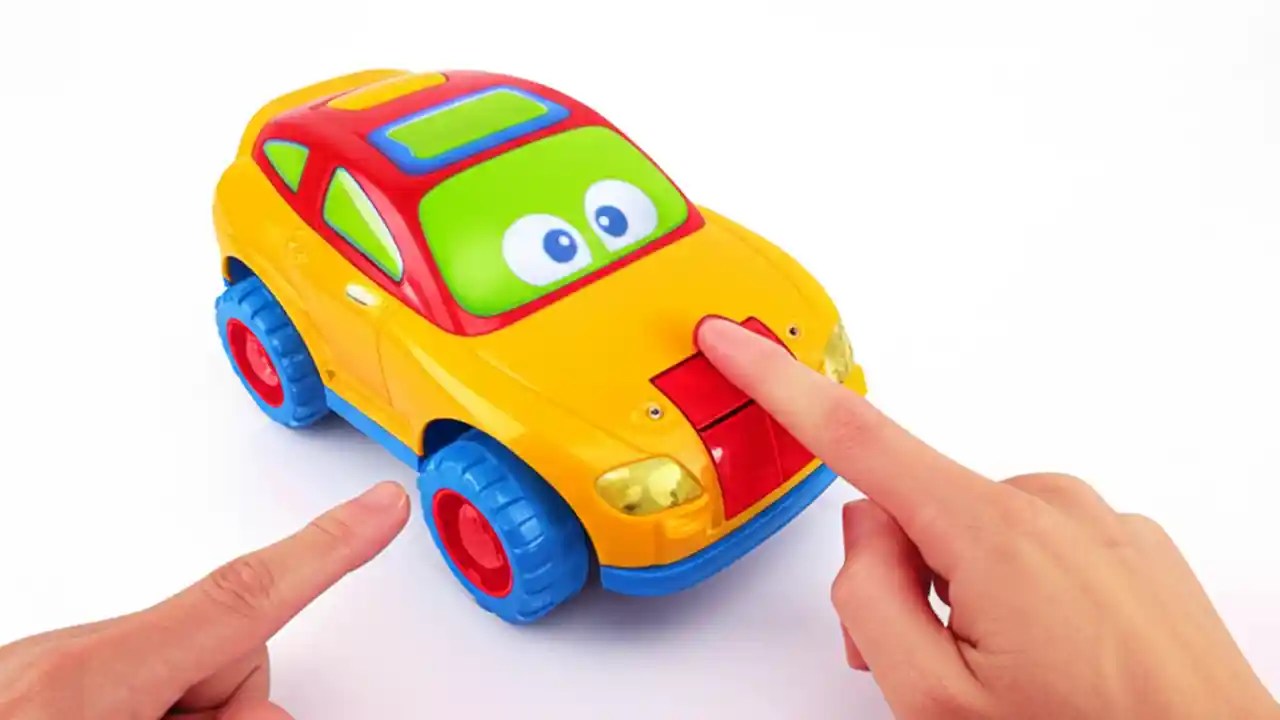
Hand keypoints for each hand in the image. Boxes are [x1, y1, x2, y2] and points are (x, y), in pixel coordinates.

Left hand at [0, 481, 409, 719]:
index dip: (327, 551)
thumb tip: (268, 711)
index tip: (381, 510)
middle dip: (224, 712)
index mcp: (86, 686)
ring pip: (176, 681)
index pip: (241, 599)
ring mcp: (42, 675)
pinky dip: (142, 714)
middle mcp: (61, 664)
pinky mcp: (33, 686)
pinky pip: (127, 692)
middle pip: (220, 657)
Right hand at [698, 319, 1278, 719]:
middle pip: (918, 511)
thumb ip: (869, 598)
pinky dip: (1023, 593)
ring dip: (964, 592)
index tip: (737, 339)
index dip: (781, 383)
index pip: (857, 437)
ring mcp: (1100, 526)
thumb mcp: (931, 698)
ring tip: (1005, 678)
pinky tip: (1053, 661)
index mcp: (992, 533)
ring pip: (979, 532)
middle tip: (933, 668)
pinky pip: (1041, 545)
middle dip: (900, 577)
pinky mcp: (1133, 548)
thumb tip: (868, 529)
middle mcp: (1051, 508)